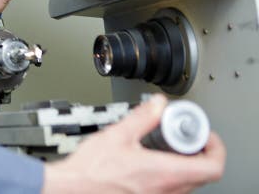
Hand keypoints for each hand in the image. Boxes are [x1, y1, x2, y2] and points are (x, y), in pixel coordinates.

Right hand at [43, 95, 225, 193]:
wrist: (73, 188)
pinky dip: (172, 173)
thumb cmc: (91, 170)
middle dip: (201, 152)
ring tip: (170, 147)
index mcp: (164, 173)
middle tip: (188, 137)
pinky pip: (173, 188)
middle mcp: (167, 190)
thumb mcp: (117, 134)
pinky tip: (153, 160)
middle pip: (203, 175)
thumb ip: (143, 117)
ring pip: (189, 183)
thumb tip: (159, 103)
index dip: (215, 148)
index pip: (212, 167)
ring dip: (187, 164)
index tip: (205, 135)